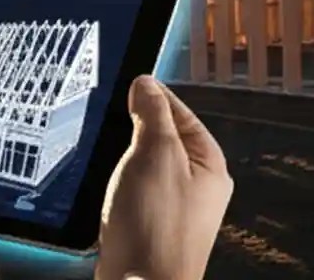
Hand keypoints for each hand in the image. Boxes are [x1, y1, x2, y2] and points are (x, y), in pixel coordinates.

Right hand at [94, 76, 232, 279]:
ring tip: (103, 151)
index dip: (155, 96)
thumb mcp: (156, 153)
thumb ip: (153, 115)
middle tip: (110, 115)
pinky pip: (135, 195)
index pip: (182, 115)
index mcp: (210, 165)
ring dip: (125, 159)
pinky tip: (105, 186)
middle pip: (164, 142)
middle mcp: (198, 188)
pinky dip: (120, 186)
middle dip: (136, 129)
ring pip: (147, 169)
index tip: (131, 82)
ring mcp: (175, 212)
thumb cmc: (155, 226)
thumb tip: (146, 84)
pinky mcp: (151, 231)